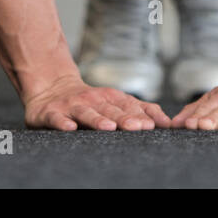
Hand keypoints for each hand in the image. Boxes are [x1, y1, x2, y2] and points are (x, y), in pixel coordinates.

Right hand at [23, 76, 171, 130]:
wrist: (50, 89)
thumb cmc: (89, 101)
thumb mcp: (114, 101)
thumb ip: (140, 110)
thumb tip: (167, 122)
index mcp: (109, 98)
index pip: (127, 106)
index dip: (139, 114)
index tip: (152, 125)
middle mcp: (92, 100)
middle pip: (110, 110)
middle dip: (124, 118)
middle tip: (138, 127)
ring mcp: (72, 106)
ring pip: (86, 113)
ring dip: (97, 120)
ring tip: (109, 127)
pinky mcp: (51, 113)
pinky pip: (57, 119)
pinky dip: (63, 123)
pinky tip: (70, 128)